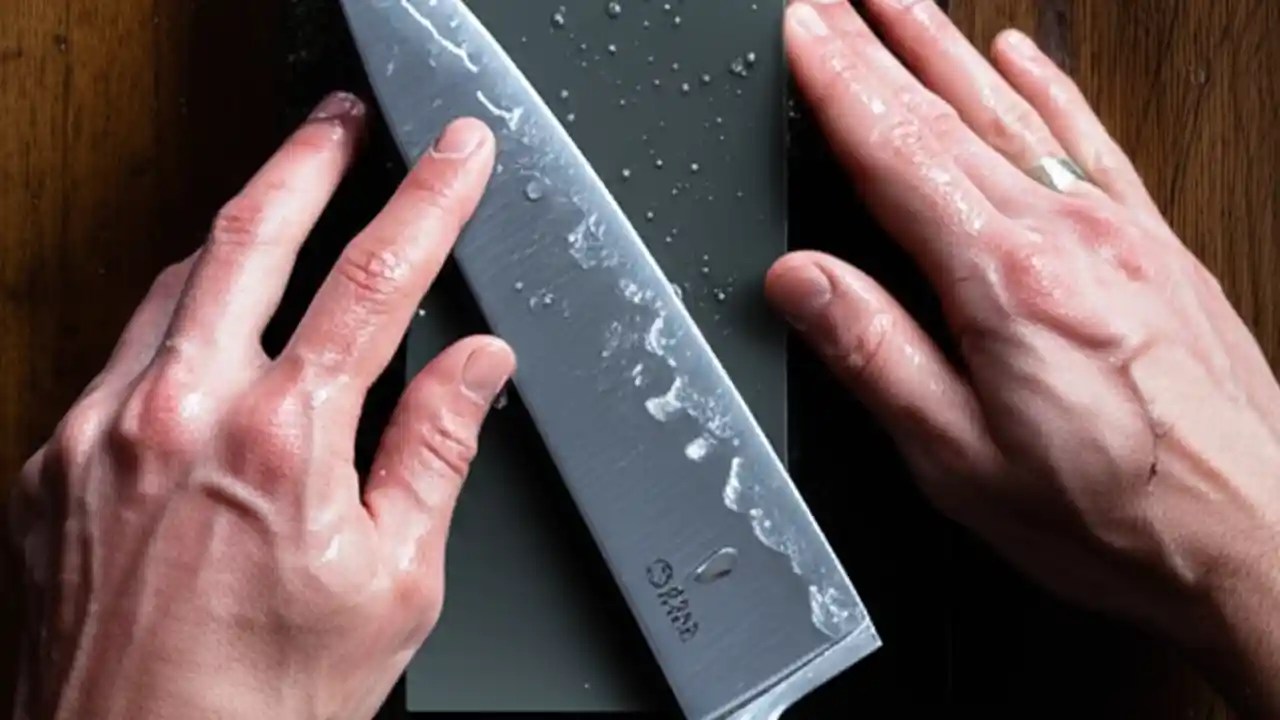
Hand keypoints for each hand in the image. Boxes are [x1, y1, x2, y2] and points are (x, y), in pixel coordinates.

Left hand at [6, 95, 511, 718]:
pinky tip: (207, 327)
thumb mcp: (394, 585)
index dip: (429, 199)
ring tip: (282, 201)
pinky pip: (121, 348)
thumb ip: (436, 452)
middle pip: (252, 232)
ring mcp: (96, 431)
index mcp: (281, 443)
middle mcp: (175, 416)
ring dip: (238, 228)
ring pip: (176, 280)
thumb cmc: (264, 705)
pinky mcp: (49, 460)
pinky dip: (178, 316)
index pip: (376, 280)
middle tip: (345, 119)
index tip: (457, 155)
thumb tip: (478, 368)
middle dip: (309, 156)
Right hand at [768, 1, 1279, 713]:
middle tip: (831, 0)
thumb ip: (874, 355)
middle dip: (877, 48)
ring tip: (903, 2)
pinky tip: (1024, 57)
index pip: (896, 154)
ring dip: (949, 49)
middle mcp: (1065, 235)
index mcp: (1002, 282)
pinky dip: (1050, 90)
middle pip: (948, 115)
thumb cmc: (1112, 515)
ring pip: (1015, 112)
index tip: (801, 31)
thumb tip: (800, 282)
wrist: (1258, 538)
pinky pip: (1092, 141)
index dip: (839, 83)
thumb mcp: (958, 459)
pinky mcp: (1157, 246)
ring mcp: (1119, 231)